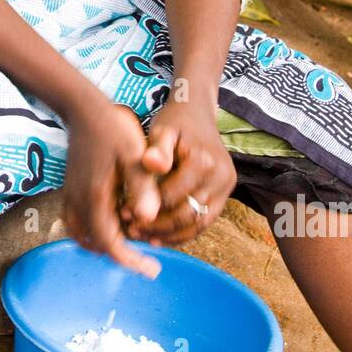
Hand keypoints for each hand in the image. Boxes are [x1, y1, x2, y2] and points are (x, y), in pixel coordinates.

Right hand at [62, 100, 163, 277]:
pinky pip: (76, 223)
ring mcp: (71, 197)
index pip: (110, 244)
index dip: (130, 261)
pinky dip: (92, 232)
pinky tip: (111, 226)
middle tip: (147, 259)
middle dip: (120, 255)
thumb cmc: (113, 129)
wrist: (84, 109)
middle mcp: (78, 203)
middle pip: (96, 244)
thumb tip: (147, 218)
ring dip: (104, 245)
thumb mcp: (134, 155)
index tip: (152, 270)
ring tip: (131, 245)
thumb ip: (141, 187)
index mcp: (94, 199)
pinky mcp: (70, 190)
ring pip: (83, 236)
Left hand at [119, 99, 235, 245]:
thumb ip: (158, 149)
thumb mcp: (162, 130)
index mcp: (203, 161)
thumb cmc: (175, 122)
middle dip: (158, 226)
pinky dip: (185, 232)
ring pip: (198, 223)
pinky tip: (163, 237)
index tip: (125, 215)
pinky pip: (205, 220)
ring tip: (146, 238)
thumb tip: (150, 162)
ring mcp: (226, 186)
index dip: (147, 209)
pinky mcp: (226, 193)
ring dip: (171, 235)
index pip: (171, 196)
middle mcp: (220, 176)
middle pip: (186, 214)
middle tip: (132, 232)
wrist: (198, 113)